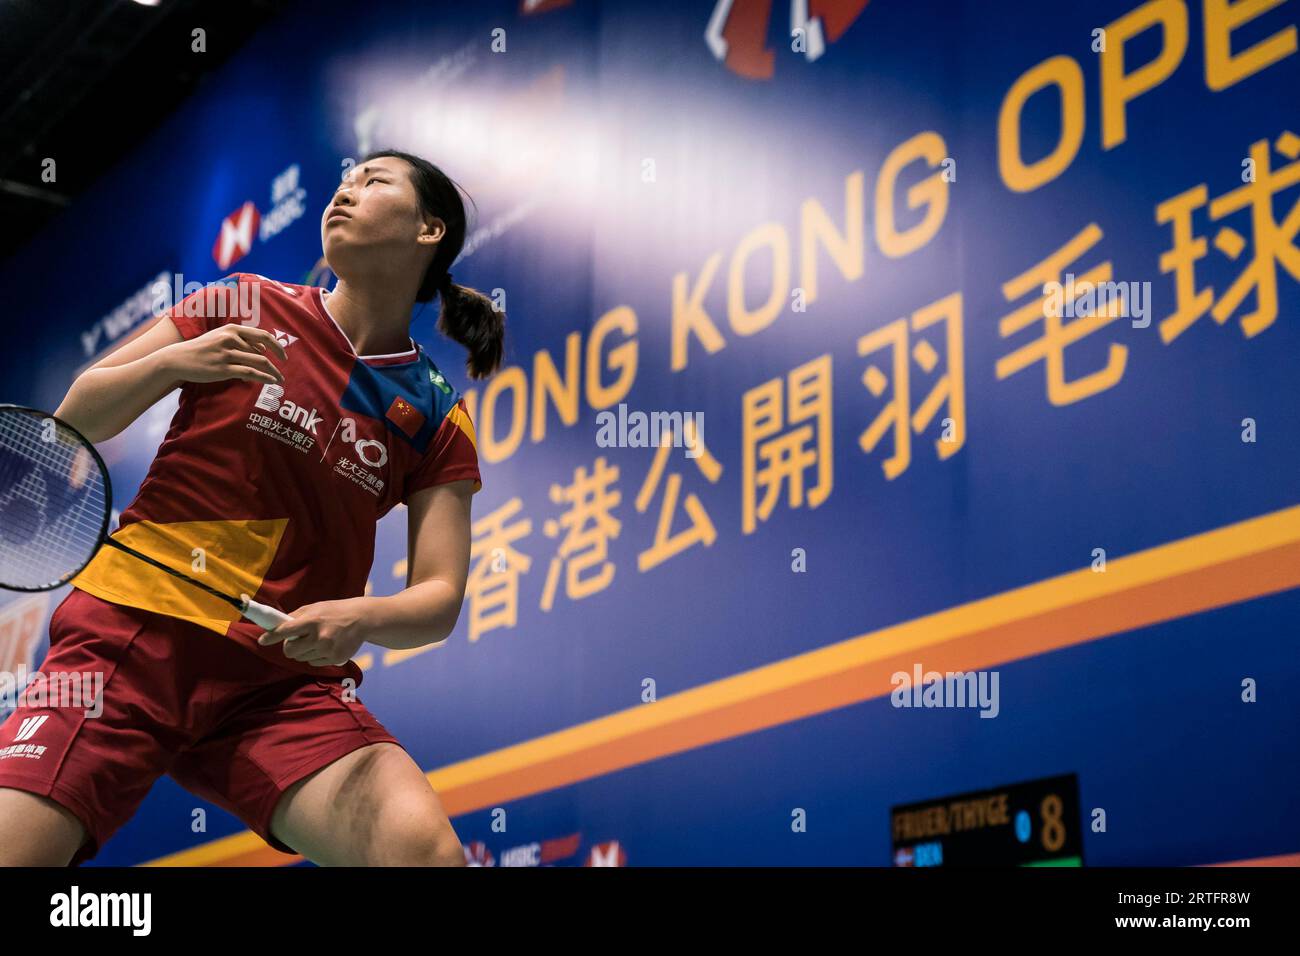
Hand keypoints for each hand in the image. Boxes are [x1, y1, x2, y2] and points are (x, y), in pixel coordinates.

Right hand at [160, 324, 287, 386]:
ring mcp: (227, 354)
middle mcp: (230, 339)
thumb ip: (242, 342)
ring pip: (258, 362)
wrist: (178, 359)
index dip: (276, 346)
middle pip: (262, 352)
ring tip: (279, 380)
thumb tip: (262, 351)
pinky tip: (271, 382)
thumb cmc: (202, 349)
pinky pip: (250, 373)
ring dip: (272, 372)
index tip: (283, 356)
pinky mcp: (223, 368)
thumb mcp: (221, 338)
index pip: (263, 335)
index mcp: (232, 329)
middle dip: (276, 362)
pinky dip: (263, 378)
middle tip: (283, 372)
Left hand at [257, 598, 368, 666]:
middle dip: (290, 647)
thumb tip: (276, 627)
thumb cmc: (334, 611)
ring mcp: (328, 649)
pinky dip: (315, 656)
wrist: (361, 619)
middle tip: (297, 640)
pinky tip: (325, 646)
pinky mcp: (336, 659)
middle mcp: (319, 636)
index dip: (272, 637)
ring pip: (301, 658)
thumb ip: (296, 617)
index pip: (286, 630)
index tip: (263, 641)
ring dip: (303, 651)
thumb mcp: (315, 608)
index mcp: (312, 620)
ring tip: (316, 640)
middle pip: (290, 651)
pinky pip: (314, 663)